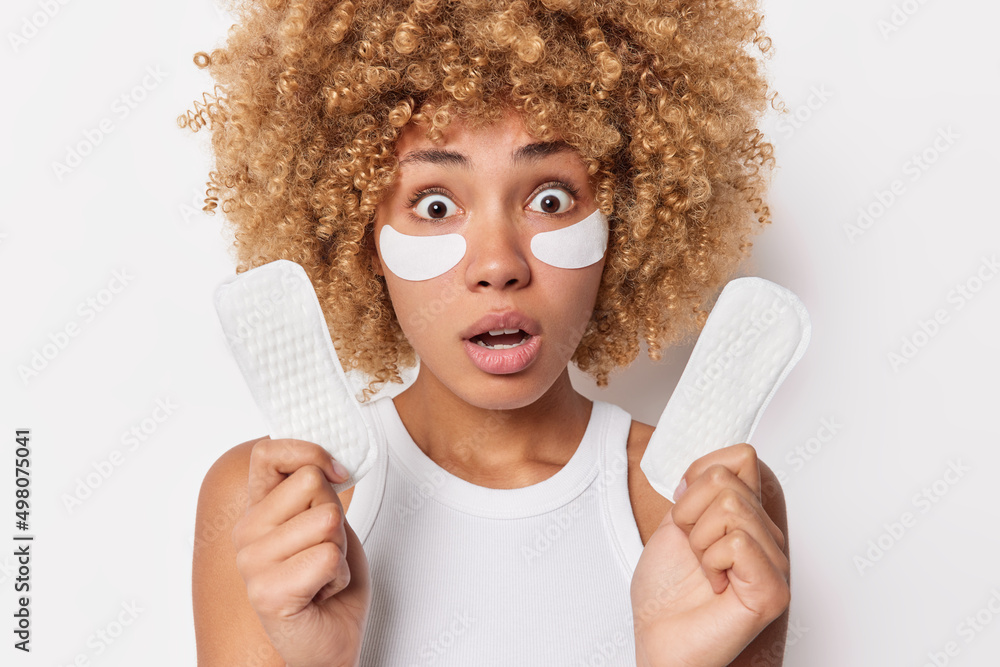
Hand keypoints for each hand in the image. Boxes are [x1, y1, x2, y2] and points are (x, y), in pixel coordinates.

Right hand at [233, 438, 370, 666]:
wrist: (330, 643)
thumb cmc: (329, 582)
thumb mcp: (326, 523)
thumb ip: (318, 492)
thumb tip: (327, 462)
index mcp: (257, 510)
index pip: (268, 453)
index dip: (309, 451)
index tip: (336, 472)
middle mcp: (245, 533)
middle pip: (312, 483)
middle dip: (336, 517)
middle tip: (325, 550)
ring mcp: (251, 563)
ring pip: (326, 519)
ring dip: (339, 549)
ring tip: (322, 574)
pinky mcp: (267, 592)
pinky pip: (328, 556)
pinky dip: (339, 576)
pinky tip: (321, 594)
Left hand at [631, 444, 789, 666]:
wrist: (659, 641)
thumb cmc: (665, 594)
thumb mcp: (674, 525)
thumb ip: (695, 492)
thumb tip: (708, 465)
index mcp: (747, 518)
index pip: (742, 456)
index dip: (701, 474)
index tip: (684, 509)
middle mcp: (767, 537)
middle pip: (727, 480)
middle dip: (690, 514)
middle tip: (693, 552)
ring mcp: (775, 563)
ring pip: (731, 508)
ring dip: (699, 541)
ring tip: (704, 570)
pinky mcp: (773, 589)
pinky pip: (738, 542)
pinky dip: (711, 561)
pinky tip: (715, 586)